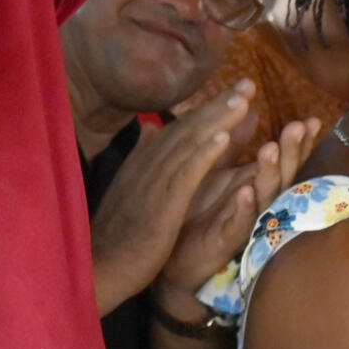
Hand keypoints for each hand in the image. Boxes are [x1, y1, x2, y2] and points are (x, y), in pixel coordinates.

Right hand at [90, 86, 254, 313]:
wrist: (100, 265)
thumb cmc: (117, 230)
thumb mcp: (130, 187)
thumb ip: (143, 155)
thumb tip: (150, 126)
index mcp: (145, 161)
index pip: (181, 129)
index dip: (209, 108)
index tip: (236, 92)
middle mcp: (149, 164)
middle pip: (189, 128)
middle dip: (219, 105)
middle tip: (248, 83)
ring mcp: (154, 182)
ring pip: (190, 145)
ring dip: (217, 120)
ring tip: (241, 100)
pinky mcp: (160, 204)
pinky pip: (185, 175)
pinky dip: (204, 154)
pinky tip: (223, 139)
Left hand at [156, 119, 321, 310]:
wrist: (173, 255)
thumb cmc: (199, 212)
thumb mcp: (216, 172)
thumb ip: (234, 145)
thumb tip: (250, 111)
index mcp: (256, 183)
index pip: (286, 161)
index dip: (300, 143)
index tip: (313, 120)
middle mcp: (258, 202)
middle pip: (283, 175)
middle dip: (292, 151)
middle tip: (298, 126)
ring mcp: (245, 221)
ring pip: (265, 196)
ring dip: (270, 173)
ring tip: (269, 149)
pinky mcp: (227, 239)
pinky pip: (239, 223)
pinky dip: (244, 207)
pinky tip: (245, 190)